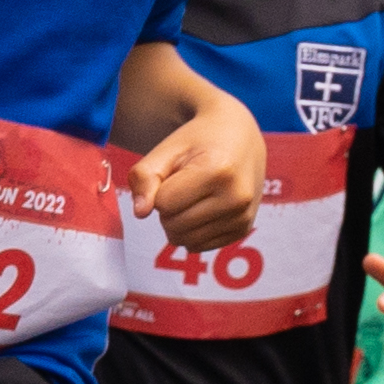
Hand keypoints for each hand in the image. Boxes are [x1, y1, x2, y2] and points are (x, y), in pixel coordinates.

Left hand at [128, 100, 261, 250]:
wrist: (241, 137)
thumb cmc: (199, 141)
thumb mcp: (168, 149)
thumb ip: (144, 176)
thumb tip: (140, 213)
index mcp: (218, 171)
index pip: (163, 203)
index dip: (160, 189)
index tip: (176, 173)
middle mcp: (236, 197)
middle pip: (174, 226)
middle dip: (168, 208)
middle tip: (183, 184)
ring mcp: (243, 217)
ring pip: (185, 241)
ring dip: (178, 223)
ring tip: (193, 196)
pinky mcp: (243, 230)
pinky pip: (199, 247)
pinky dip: (192, 232)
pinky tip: (204, 208)